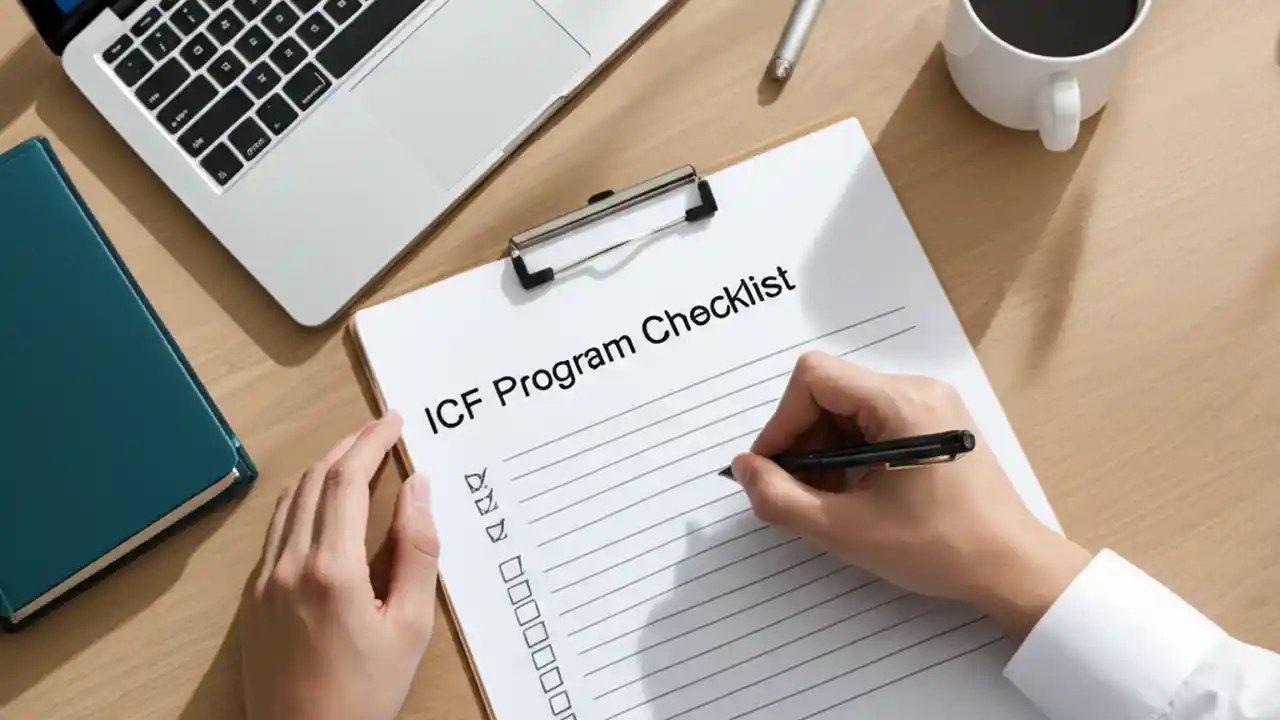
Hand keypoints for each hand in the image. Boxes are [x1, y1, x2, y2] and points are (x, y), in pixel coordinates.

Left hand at [241, 412, 439, 719]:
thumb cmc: (363, 694)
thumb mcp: (411, 626)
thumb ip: (417, 551)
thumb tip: (419, 489)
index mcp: (331, 569)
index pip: (348, 479)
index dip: (372, 441)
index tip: (393, 421)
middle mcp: (288, 565)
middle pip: (315, 480)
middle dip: (349, 446)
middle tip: (380, 431)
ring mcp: (264, 581)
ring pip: (288, 501)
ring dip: (322, 469)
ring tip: (355, 458)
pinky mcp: (252, 598)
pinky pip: (275, 531)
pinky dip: (301, 501)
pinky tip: (321, 506)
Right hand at [731, 352, 1090, 636]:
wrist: (1013, 568)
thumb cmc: (942, 549)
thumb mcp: (847, 531)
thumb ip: (782, 499)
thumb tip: (744, 470)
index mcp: (903, 405)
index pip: (815, 378)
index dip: (782, 422)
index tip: (771, 468)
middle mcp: (918, 391)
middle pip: (830, 391)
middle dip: (802, 440)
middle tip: (795, 491)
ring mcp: (930, 405)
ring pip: (848, 408)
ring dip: (823, 450)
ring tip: (825, 499)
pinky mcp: (934, 424)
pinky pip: (872, 422)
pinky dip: (849, 453)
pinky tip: (851, 493)